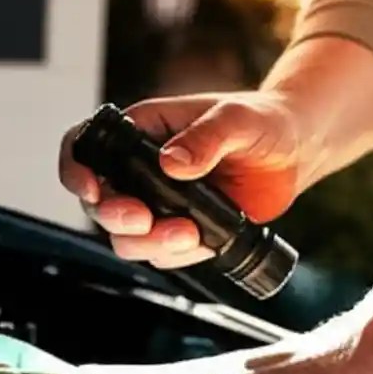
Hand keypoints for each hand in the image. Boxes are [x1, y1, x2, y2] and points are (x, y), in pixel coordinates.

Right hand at [59, 91, 308, 269]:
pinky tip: (204, 242)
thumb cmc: (264, 120)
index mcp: (143, 129)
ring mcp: (160, 202)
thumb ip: (207, 137)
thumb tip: (172, 162)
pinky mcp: (182, 228)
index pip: (85, 145)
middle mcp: (142, 168)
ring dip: (149, 243)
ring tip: (187, 235)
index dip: (76, 169)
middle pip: (100, 203)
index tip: (92, 189)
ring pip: (128, 237)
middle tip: (144, 219)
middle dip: (116, 217)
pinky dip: (177, 255)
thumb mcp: (239, 119)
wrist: (296, 150)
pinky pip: (163, 253)